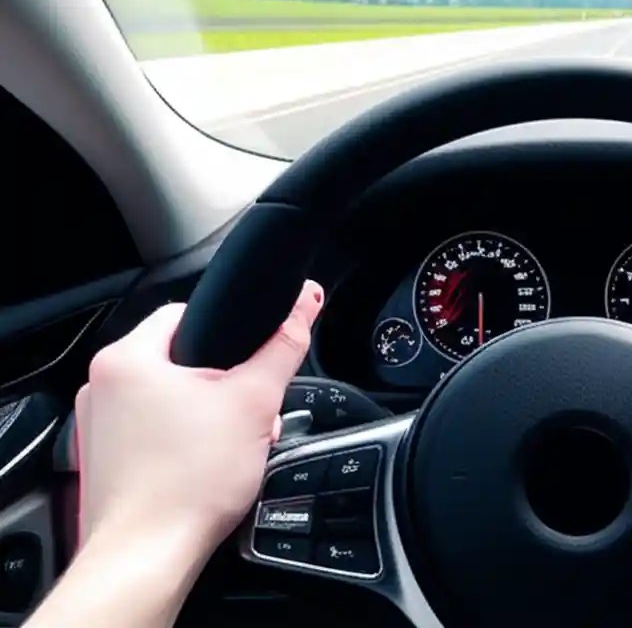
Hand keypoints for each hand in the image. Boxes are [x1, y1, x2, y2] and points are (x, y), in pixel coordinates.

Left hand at [75, 281, 323, 553]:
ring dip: (208, 413)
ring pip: (170, 397)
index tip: (255, 363)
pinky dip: (183, 440)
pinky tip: (204, 466)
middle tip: (248, 414)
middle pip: (182, 360)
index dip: (234, 333)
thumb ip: (283, 346)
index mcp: (126, 357)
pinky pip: (153, 430)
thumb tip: (304, 304)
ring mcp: (98, 425)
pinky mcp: (104, 458)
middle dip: (225, 384)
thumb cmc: (187, 484)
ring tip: (229, 445)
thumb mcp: (254, 402)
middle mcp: (101, 386)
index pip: (188, 313)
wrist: (148, 555)